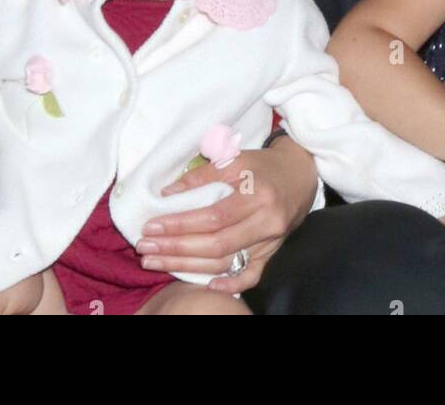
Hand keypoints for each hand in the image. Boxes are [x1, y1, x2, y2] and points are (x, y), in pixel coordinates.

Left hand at [137, 138, 317, 293]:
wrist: (300, 174)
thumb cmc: (263, 165)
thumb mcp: (236, 159)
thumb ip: (203, 175)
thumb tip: (168, 194)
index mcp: (257, 194)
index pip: (213, 216)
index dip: (180, 224)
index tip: (151, 227)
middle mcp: (266, 221)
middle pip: (217, 244)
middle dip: (176, 248)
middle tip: (145, 248)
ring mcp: (271, 241)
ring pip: (226, 262)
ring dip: (188, 266)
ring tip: (157, 263)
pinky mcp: (272, 253)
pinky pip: (252, 275)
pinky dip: (230, 284)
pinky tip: (206, 286)